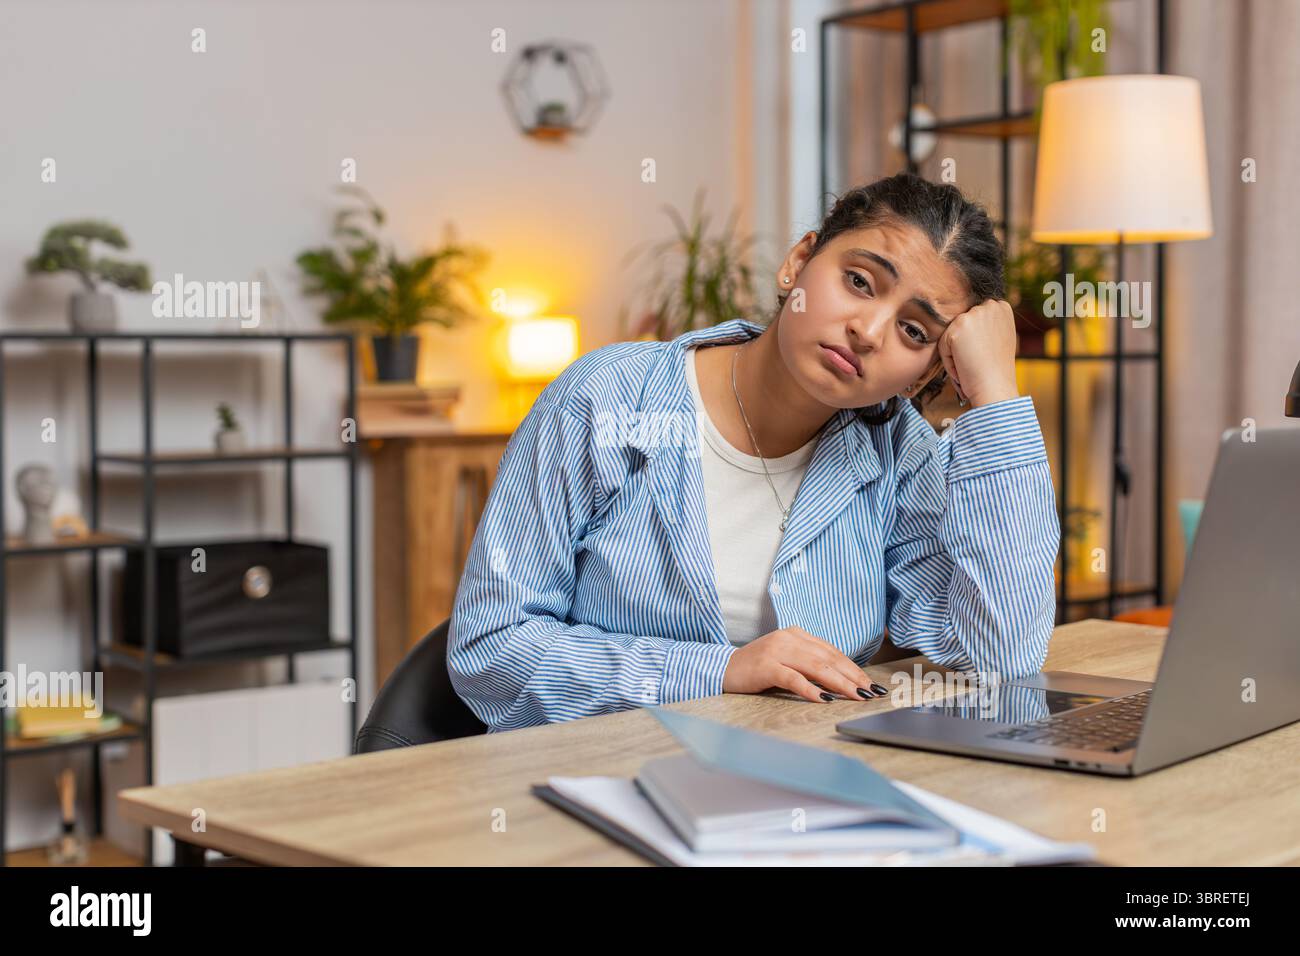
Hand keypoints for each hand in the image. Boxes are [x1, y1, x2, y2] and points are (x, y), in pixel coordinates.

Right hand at [722, 626, 886, 701]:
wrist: (723, 669)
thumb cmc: (757, 669)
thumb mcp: (786, 661)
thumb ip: (809, 665)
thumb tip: (842, 682)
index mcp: (796, 634)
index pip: (832, 652)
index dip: (854, 668)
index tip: (870, 684)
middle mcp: (789, 638)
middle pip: (829, 658)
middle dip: (853, 677)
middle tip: (871, 693)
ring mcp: (777, 651)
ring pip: (816, 667)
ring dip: (840, 684)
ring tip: (856, 696)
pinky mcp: (766, 666)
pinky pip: (793, 679)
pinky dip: (810, 689)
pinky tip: (824, 699)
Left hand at [937, 298, 1018, 407]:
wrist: (994, 386)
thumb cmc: (995, 369)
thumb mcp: (999, 337)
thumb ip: (987, 324)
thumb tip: (970, 322)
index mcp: (1001, 307)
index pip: (974, 318)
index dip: (974, 339)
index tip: (983, 354)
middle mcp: (990, 305)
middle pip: (961, 325)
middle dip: (965, 345)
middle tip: (977, 361)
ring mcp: (975, 314)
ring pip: (951, 334)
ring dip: (956, 352)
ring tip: (972, 364)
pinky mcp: (959, 325)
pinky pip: (943, 344)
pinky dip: (949, 360)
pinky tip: (964, 366)